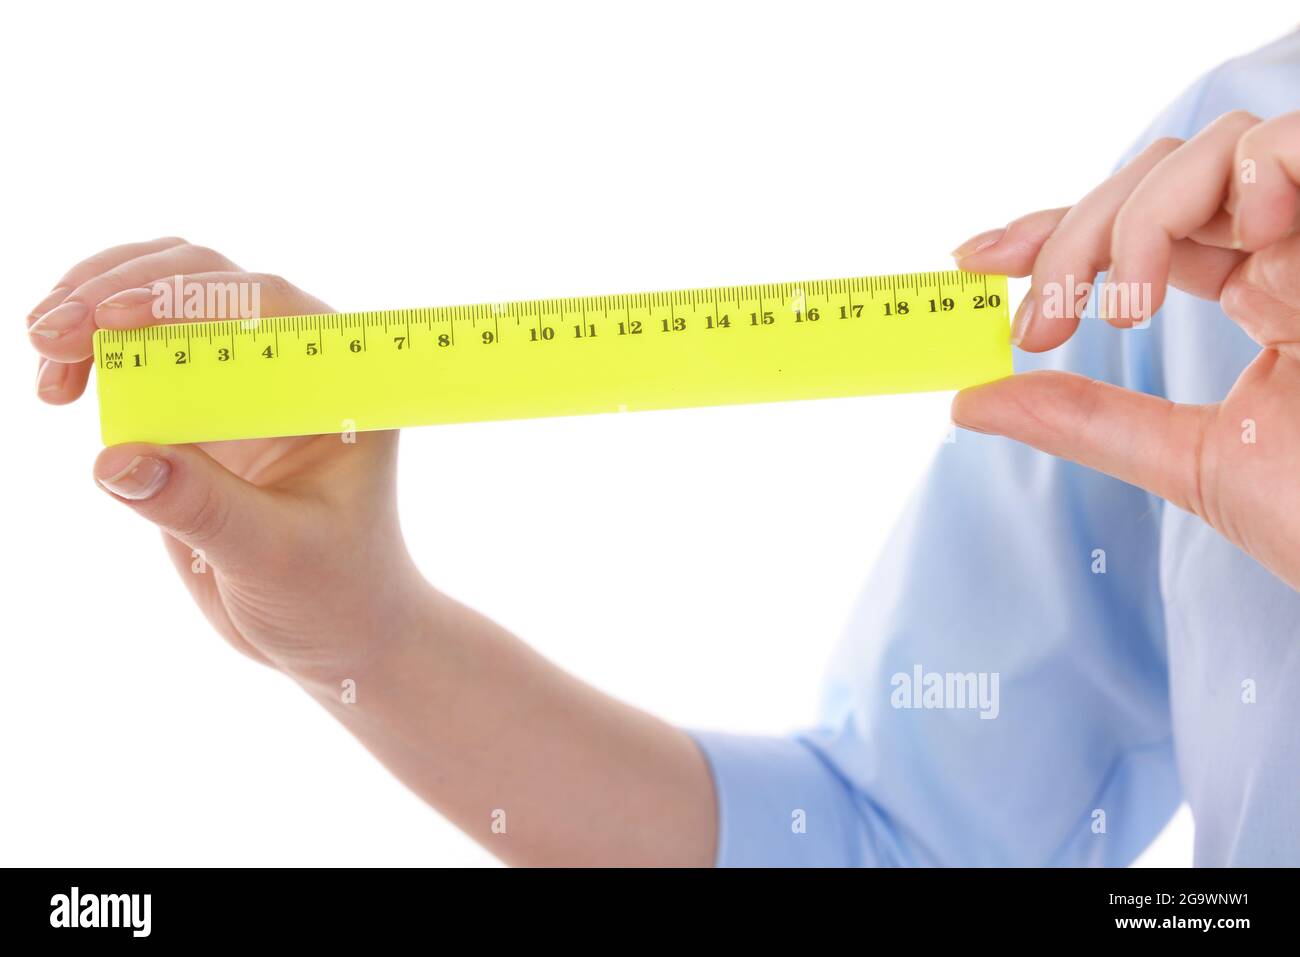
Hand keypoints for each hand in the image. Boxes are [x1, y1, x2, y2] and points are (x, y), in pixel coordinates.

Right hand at [28, 239, 426, 680]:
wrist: (332, 632)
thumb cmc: (334, 594)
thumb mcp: (275, 557)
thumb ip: (203, 507)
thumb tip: (116, 460)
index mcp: (339, 383)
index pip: (267, 303)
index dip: (188, 296)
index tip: (112, 319)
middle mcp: (293, 367)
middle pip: (205, 283)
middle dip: (121, 290)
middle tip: (49, 335)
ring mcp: (243, 382)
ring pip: (163, 300)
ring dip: (94, 308)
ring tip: (44, 352)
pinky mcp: (198, 408)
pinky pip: (138, 350)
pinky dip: (91, 350)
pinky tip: (58, 383)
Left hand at [948, 110, 1299, 590]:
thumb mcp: (1192, 462)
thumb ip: (1088, 421)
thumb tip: (970, 398)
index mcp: (1263, 293)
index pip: (1144, 226)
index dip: (1055, 229)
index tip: (973, 262)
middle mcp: (1296, 252)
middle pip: (1165, 177)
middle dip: (1075, 234)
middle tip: (1040, 323)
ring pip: (1220, 147)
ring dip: (1142, 215)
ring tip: (1128, 312)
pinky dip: (1255, 165)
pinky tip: (1242, 232)